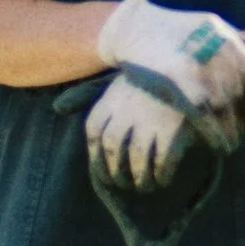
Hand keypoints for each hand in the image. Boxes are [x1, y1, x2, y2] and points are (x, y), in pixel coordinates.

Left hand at [83, 69, 195, 189]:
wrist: (187, 60)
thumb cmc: (149, 76)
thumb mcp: (117, 81)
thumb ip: (86, 94)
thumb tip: (57, 108)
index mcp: (109, 100)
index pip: (94, 134)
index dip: (96, 158)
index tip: (103, 172)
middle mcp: (126, 112)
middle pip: (114, 151)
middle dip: (117, 173)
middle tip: (124, 183)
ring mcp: (150, 122)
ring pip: (137, 161)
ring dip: (140, 178)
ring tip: (145, 186)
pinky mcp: (173, 130)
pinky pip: (163, 161)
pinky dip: (161, 174)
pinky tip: (163, 179)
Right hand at [95, 0, 244, 151]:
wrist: (134, 27)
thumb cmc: (177, 32)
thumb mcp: (215, 30)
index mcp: (227, 37)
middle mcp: (217, 49)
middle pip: (241, 94)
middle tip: (244, 137)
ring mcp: (198, 63)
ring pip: (225, 107)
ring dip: (232, 131)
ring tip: (230, 146)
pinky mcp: (177, 79)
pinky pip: (204, 113)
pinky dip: (215, 133)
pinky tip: (216, 144)